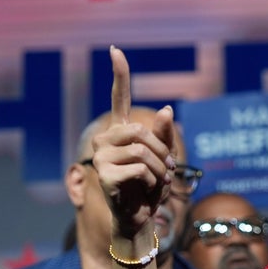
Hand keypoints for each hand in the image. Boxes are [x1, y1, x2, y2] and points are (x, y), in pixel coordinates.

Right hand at [92, 46, 176, 237]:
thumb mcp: (164, 160)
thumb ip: (164, 137)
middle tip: (166, 171)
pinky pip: (140, 168)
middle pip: (141, 131)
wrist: (138, 218)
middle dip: (162, 151)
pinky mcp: (103, 173)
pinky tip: (144, 190)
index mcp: (122, 132)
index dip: (119, 75)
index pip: (119, 98)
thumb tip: (166, 109)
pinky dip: (152, 181)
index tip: (116, 50)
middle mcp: (106, 140)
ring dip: (160, 168)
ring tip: (157, 182)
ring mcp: (101, 156)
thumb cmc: (149, 188)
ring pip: (142, 149)